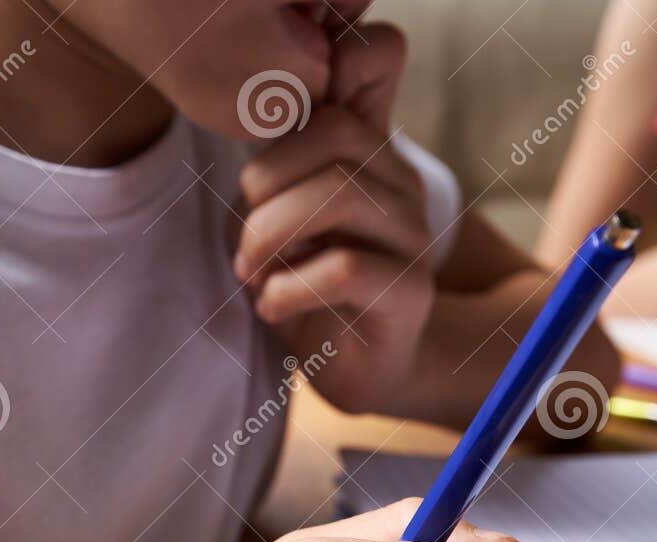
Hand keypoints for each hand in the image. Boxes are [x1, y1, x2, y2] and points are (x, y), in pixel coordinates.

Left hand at [234, 24, 433, 412]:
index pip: (377, 57)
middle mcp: (401, 183)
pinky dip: (289, 288)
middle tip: (243, 237)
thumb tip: (259, 101)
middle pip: (338, 132)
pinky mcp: (410, 295)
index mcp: (370, 150)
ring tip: (252, 273)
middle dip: (266, 181)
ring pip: (340, 195)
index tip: (277, 123)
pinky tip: (273, 307)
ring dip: (270, 236)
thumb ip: (282, 155)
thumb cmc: (308, 286)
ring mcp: (413, 238)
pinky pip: (345, 269)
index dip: (338, 59)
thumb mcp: (283, 210)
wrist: (355, 369)